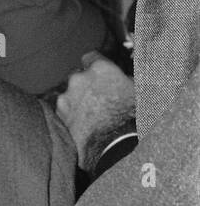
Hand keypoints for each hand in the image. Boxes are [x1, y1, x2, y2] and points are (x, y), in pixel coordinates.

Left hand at [55, 52, 134, 171]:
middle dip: (87, 83)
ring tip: (94, 115)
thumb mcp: (144, 93)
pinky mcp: (60, 115)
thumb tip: (138, 73)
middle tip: (101, 97)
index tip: (102, 74)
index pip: (92, 57)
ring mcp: (67, 97)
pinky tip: (84, 124)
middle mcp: (79, 79)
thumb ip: (134, 79)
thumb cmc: (135, 118)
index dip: (97, 65)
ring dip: (78, 100)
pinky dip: (72, 115)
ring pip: (70, 93)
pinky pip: (65, 110)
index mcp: (101, 69)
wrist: (116, 148)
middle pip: (79, 76)